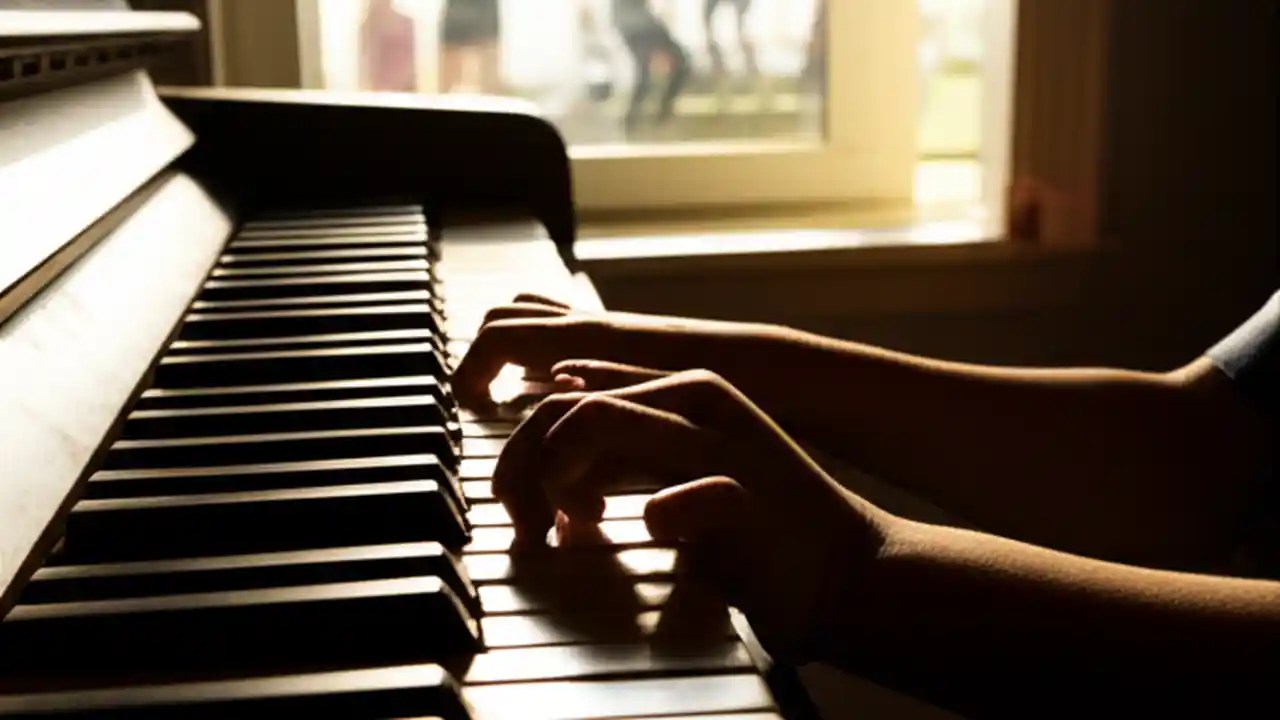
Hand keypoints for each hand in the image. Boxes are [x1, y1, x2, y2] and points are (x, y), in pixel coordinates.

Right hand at [451, 293, 787, 409]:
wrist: (780, 374)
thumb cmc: (721, 389)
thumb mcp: (654, 404)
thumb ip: (597, 399)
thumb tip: (553, 386)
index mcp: (590, 335)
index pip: (498, 334)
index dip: (468, 372)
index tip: (466, 412)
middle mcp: (594, 323)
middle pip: (506, 316)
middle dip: (479, 357)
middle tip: (477, 407)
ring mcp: (611, 329)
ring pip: (534, 322)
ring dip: (509, 356)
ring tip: (508, 406)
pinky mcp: (628, 345)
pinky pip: (565, 339)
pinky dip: (543, 361)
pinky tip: (559, 403)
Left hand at [492, 368, 889, 659]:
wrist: (848, 570)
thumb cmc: (756, 530)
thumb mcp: (680, 473)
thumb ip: (620, 455)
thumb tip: (548, 466)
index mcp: (681, 392)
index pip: (568, 392)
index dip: (525, 449)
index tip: (524, 506)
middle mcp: (696, 403)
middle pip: (566, 405)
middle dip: (522, 468)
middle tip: (528, 526)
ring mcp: (719, 446)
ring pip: (595, 420)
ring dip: (559, 483)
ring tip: (575, 529)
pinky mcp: (740, 501)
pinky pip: (667, 501)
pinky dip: (646, 519)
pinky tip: (653, 536)